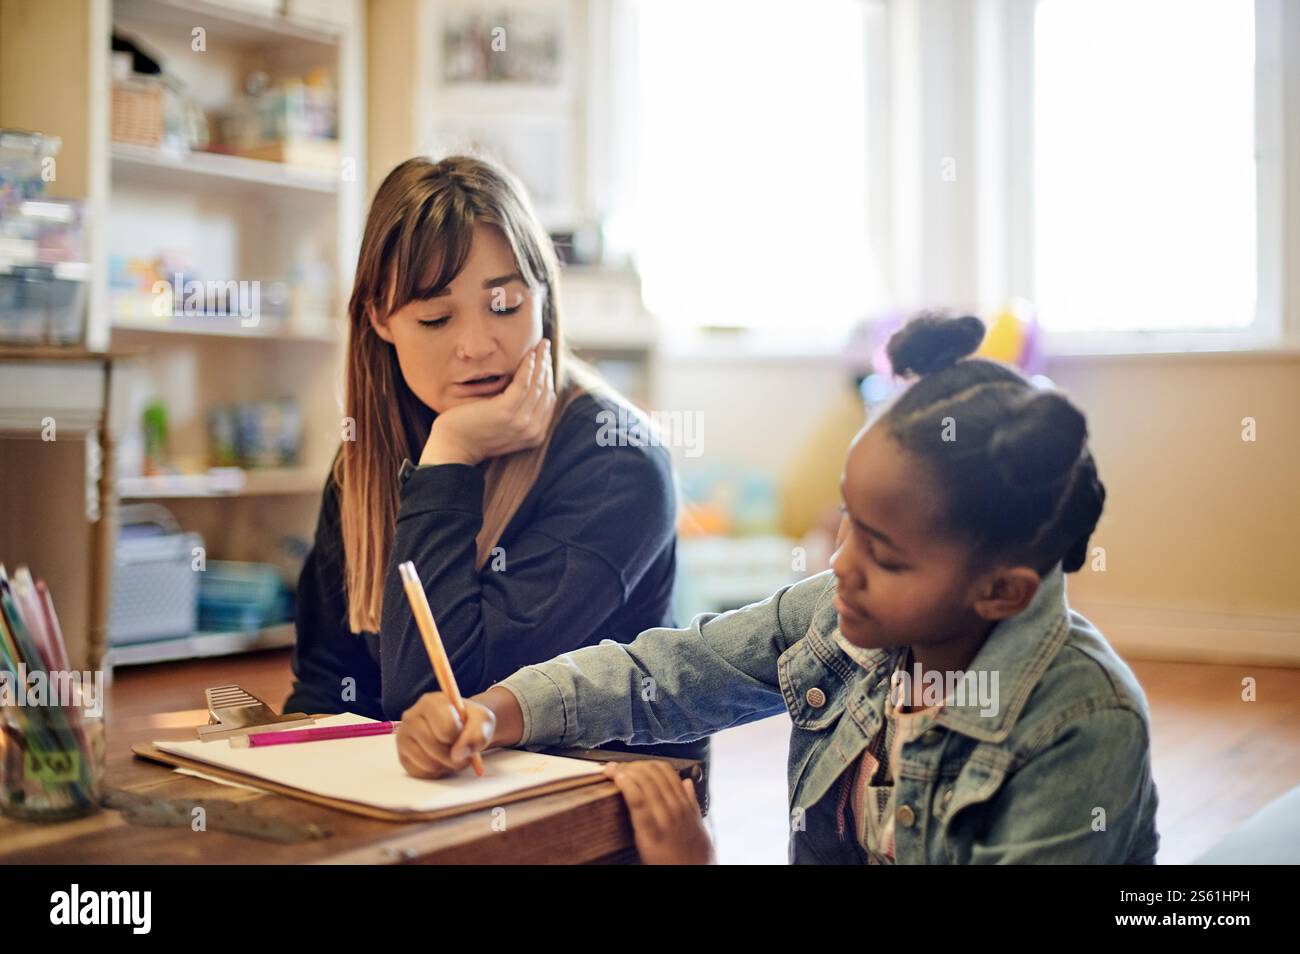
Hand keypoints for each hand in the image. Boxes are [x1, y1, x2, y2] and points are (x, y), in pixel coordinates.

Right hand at [395, 692, 496, 778]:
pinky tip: (441, 760)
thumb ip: (478, 734)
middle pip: (435, 747)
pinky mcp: (402, 756)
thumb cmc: (470, 721)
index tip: (464, 732)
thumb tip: (458, 755)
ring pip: (428, 763)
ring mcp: (403, 737)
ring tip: (453, 755)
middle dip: (455, 756)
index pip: (446, 728)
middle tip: (463, 751)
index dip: (460, 737)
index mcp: (431, 702)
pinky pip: (421, 773)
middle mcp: (411, 716)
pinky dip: (436, 772)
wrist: (460, 728)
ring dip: (447, 765)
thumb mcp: (484, 721)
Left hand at [419, 339, 555, 465]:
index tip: (546, 360)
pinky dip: (528, 367)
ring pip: (537, 384)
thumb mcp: (503, 425)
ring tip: (541, 344)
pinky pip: (523, 383)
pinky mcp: (507, 411)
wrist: (453, 449)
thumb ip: (517, 412)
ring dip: (541, 361)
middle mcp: (533, 430)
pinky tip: (529, 354)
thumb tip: (524, 389)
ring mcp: (521, 422)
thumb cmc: (473, 434)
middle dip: (547, 365)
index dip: (548, 378)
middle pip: (545, 390)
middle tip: (545, 345)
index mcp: (535, 435)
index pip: (548, 400)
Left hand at [603, 761, 713, 864]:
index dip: (647, 764)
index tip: (634, 765)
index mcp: (685, 805)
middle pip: (652, 773)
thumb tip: (687, 782)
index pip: (666, 771)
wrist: (692, 874)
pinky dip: (626, 784)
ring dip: (625, 770)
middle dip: (632, 765)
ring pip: (644, 782)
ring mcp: (663, 818)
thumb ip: (692, 803)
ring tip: (611, 770)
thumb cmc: (694, 856)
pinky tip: (617, 779)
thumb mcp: (698, 826)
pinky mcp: (650, 831)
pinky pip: (637, 800)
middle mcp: (675, 807)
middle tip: (617, 767)